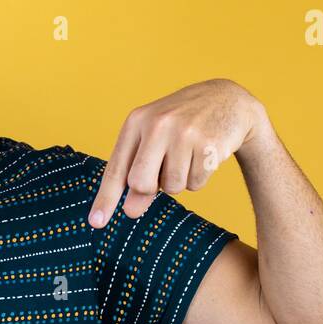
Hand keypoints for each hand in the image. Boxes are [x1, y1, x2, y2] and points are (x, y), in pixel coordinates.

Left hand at [88, 78, 267, 225]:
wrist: (227, 100)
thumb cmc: (181, 125)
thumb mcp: (154, 141)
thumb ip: (139, 173)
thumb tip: (130, 211)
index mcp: (136, 121)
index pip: (116, 169)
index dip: (106, 198)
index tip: (95, 223)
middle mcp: (157, 125)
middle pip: (141, 183)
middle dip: (150, 190)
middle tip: (162, 175)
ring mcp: (184, 134)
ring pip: (172, 188)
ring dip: (180, 181)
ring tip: (187, 155)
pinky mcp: (208, 145)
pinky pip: (196, 184)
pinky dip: (199, 177)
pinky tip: (203, 154)